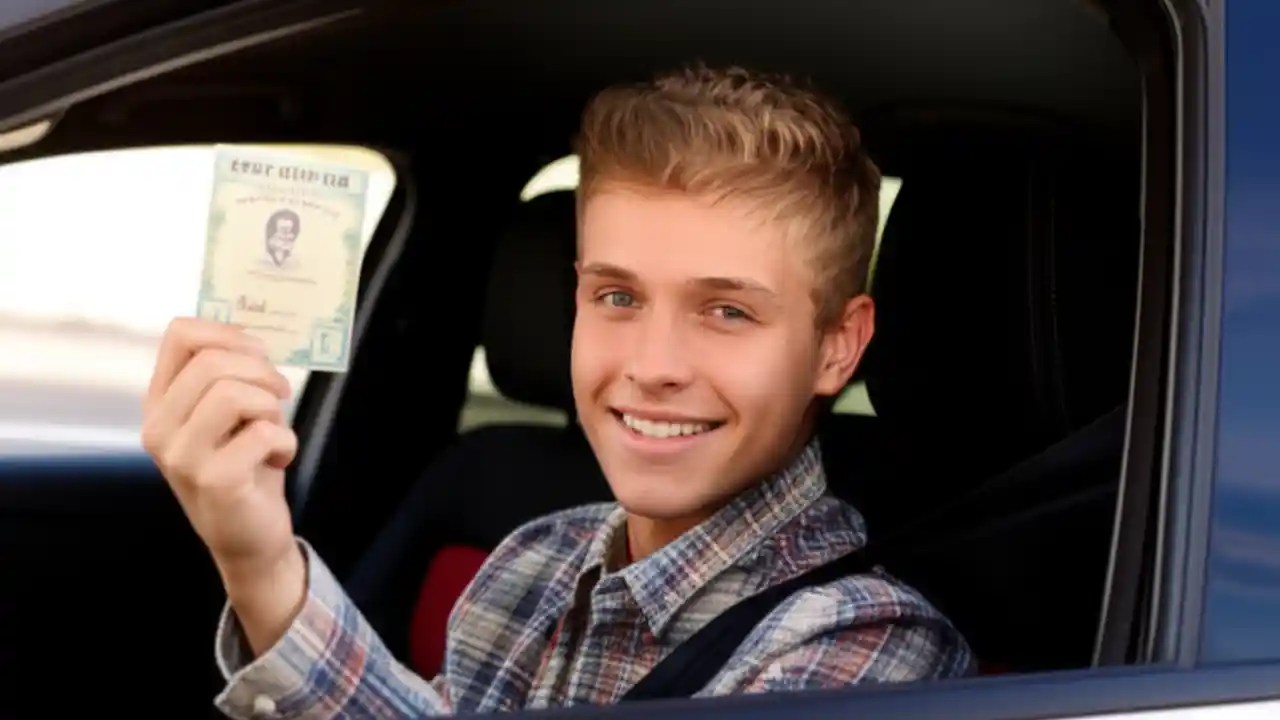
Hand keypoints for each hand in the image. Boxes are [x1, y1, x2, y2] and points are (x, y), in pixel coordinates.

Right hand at [141, 317, 304, 652]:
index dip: (229, 333)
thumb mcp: (232, 415)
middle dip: (262, 371)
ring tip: (275, 431)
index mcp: (160, 401)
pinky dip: (285, 442)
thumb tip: (255, 336)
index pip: (180, 334)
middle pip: (212, 360)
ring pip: (234, 393)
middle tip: (279, 395)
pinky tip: (278, 459)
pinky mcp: (212, 480)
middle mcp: (158, 426)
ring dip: (271, 406)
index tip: (259, 354)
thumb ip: (231, 377)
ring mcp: (180, 455)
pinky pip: (261, 433)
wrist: (249, 537)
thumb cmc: (245, 466)